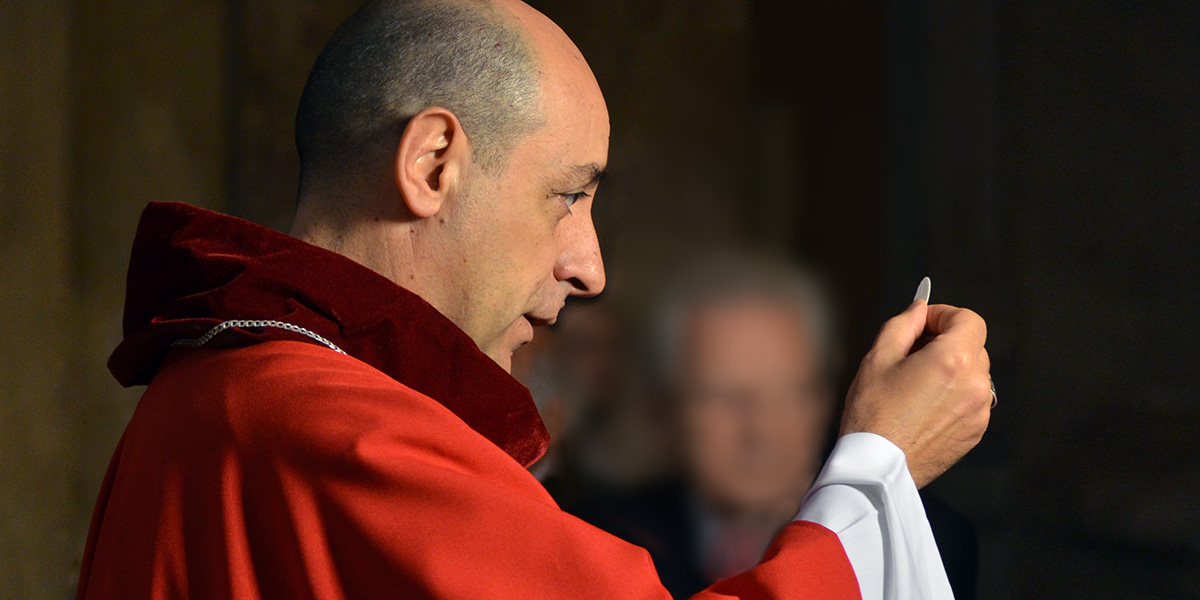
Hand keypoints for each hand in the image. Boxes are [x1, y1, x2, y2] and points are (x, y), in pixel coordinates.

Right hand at [840, 300, 992, 487]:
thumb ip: (903, 324)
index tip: (924, 323)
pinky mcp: (976, 431)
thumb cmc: (873, 413)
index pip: (969, 320)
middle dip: (945, 342)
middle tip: (911, 353)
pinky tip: (924, 406)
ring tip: (916, 383)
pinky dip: (954, 394)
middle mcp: (976, 383)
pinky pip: (972, 399)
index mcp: (954, 360)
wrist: (879, 466)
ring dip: (951, 369)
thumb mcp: (878, 357)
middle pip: (972, 345)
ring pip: (973, 373)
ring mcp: (980, 410)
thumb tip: (919, 309)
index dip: (945, 315)